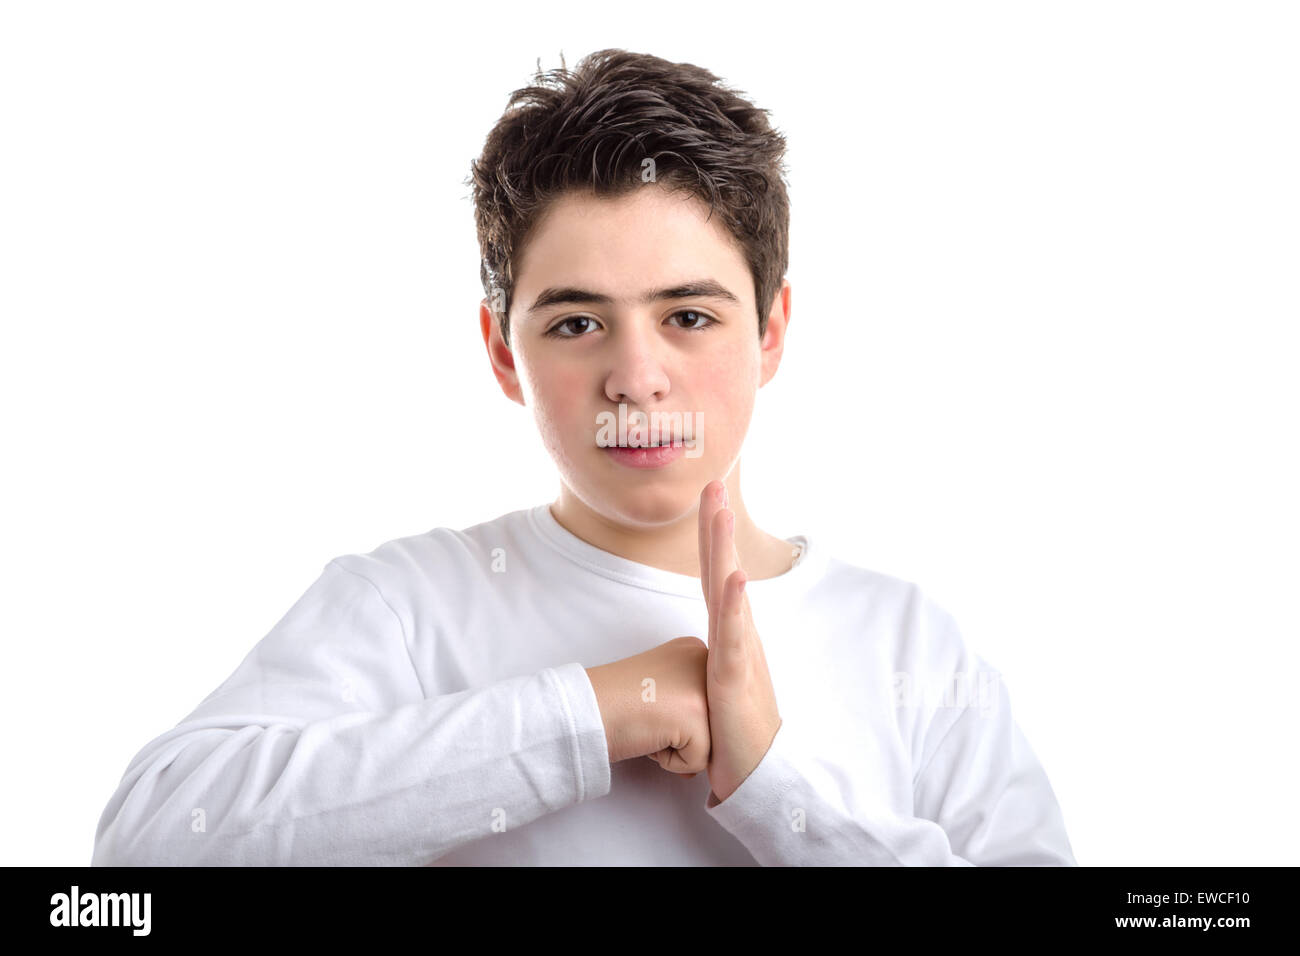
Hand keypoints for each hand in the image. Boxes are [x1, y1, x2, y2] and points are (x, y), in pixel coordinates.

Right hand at [585, 637, 710, 773]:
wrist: (585, 708)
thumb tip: (709, 738)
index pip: (708, 704)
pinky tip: (648, 736)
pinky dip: (669, 761)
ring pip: (708, 745)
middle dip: (680, 733)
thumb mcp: (660, 684)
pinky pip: (696, 762)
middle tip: (648, 716)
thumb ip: (687, 699)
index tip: (649, 703)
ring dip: (675, 748)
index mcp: (696, 650)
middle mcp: (705, 662)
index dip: (676, 717)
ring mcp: (703, 688)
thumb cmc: (614, 702)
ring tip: (648, 725)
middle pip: (712, 723)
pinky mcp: (697, 717)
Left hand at [698, 480, 781, 804]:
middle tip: (712, 482)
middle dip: (717, 525)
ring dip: (725, 550)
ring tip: (722, 512)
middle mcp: (738, 635)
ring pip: (728, 593)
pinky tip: (737, 577)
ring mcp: (739, 653)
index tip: (708, 496)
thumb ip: (709, 656)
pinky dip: (736, 605)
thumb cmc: (736, 730)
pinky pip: (734, 637)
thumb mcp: (717, 683)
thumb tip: (698, 645)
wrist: (759, 774)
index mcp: (730, 634)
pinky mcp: (736, 678)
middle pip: (723, 570)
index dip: (712, 537)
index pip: (717, 575)